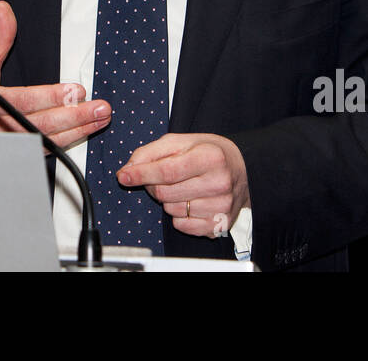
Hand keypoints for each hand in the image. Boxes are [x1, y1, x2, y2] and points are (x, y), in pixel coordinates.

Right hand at [0, 0, 110, 150]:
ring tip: (98, 120)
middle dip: (75, 117)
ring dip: (76, 132)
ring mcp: (8, 147)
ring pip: (46, 142)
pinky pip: (43, 153)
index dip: (53, 97)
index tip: (76, 90)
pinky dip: (65, 143)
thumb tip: (5, 10)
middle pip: (42, 125)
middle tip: (100, 108)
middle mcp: (0, 128)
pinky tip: (82, 133)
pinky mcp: (15, 157)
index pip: (26, 101)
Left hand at [117, 133, 249, 237]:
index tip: (123, 175)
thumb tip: (127, 170)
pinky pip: (182, 225)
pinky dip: (178, 215)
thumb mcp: (182, 141)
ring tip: (182, 187)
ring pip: (171, 210)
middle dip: (154, 185)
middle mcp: (219, 183)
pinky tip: (190, 202)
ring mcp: (221, 206)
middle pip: (165, 192)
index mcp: (210, 157)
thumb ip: (151, 152)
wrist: (244, 169)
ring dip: (167, 200)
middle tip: (162, 177)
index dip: (141, 174)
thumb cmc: (210, 153)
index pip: (167, 170)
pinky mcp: (220, 224)